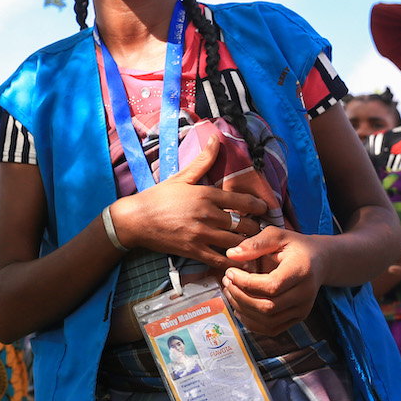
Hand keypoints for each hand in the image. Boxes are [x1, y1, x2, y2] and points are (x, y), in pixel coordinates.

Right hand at [115, 133, 270, 263]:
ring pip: (236, 243)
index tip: (264, 208)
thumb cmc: (158, 197)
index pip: (242, 201)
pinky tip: (239, 261)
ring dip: (248, 244)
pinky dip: (233, 262)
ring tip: (253, 244)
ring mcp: (201, 234)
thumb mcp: (181, 177)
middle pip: (243, 224)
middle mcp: (207, 214)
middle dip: (256, 227)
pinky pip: (220, 260)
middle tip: (261, 228)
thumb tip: (216, 139)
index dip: (258, 206)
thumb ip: (203, 161)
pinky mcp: (194, 251)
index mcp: (206, 194)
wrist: (135, 220)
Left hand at [221, 227, 327, 336]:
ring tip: (230, 291)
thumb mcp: (277, 236)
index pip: (272, 286)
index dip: (246, 282)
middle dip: (240, 296)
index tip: (230, 271)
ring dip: (243, 308)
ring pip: (267, 320)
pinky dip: (251, 321)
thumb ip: (255, 243)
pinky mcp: (298, 318)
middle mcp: (305, 294)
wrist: (319, 261)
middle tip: (227, 281)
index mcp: (302, 270)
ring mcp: (303, 309)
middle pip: (268, 307)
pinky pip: (271, 329)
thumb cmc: (295, 246)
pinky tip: (240, 306)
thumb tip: (231, 254)